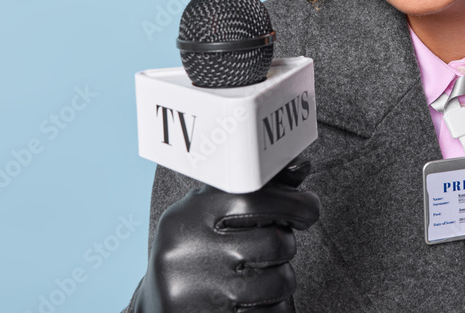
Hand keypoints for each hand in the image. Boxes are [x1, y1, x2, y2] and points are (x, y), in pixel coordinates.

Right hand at [133, 158, 319, 312]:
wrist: (157, 307)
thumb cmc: (190, 253)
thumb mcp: (206, 215)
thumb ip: (251, 191)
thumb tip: (301, 166)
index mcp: (189, 216)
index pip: (255, 196)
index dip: (293, 201)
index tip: (308, 208)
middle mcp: (192, 251)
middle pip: (275, 241)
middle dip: (286, 244)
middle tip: (277, 246)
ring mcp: (202, 292)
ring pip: (280, 280)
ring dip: (283, 278)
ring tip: (264, 275)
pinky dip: (276, 307)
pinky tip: (257, 301)